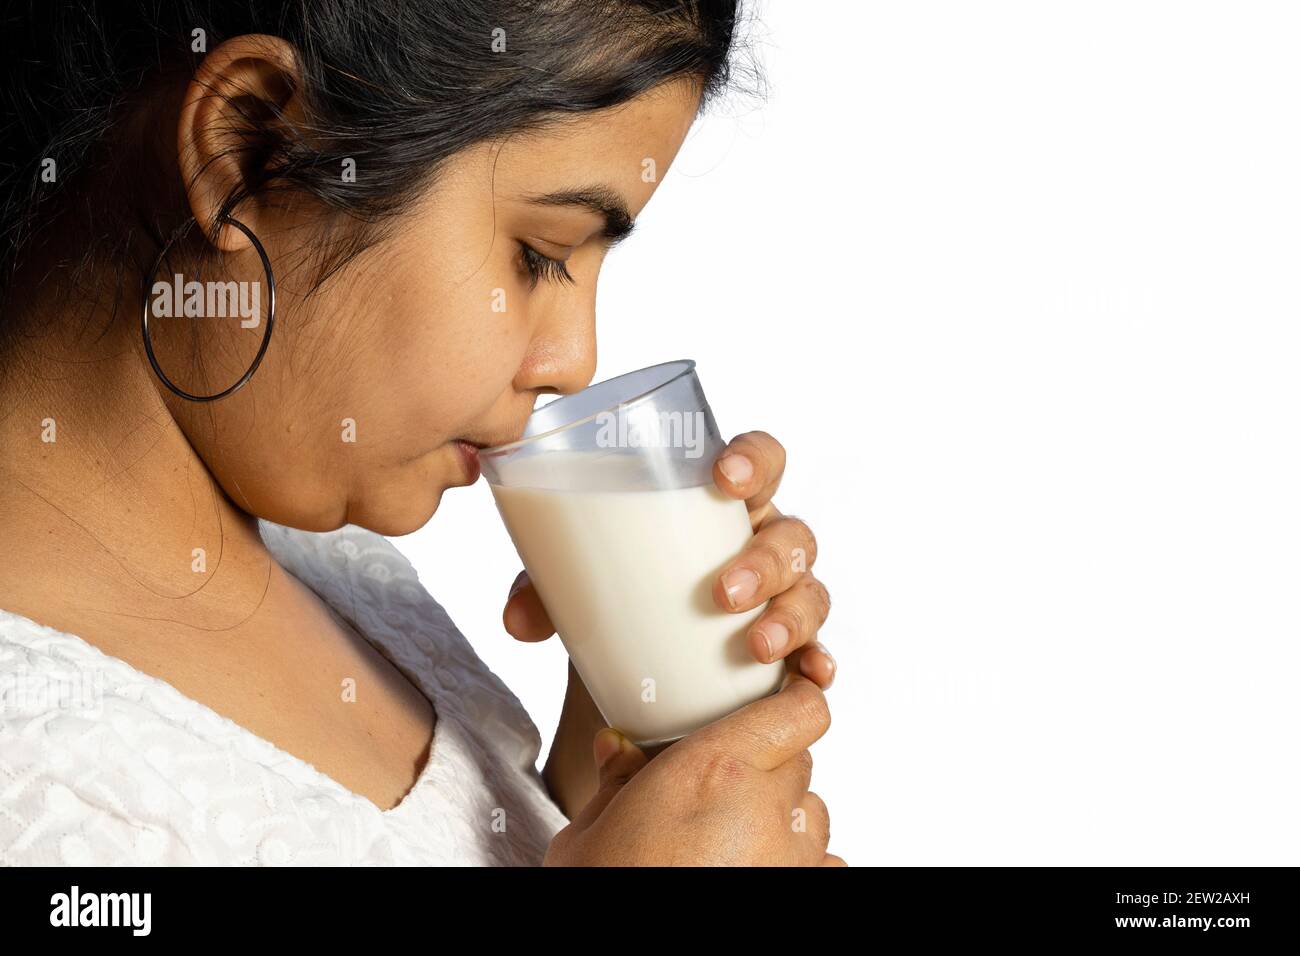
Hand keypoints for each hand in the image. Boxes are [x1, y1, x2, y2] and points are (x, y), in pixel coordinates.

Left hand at [504, 429, 835, 685]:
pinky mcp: (785, 649)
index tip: (724, 478)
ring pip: (810, 591)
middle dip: (766, 560)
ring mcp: (780, 596)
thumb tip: (518, 619)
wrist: (630, 660)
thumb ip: (544, 586)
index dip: (754, 460)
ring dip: (790, 615)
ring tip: (755, 645)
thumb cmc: (616, 589)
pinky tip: (810, 675)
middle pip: (793, 533)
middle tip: (722, 592)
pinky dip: (817, 662)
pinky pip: (816, 651)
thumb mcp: (576, 581)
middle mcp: (762, 543)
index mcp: (721, 505)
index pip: (760, 459)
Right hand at [545, 674, 844, 865]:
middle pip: (797, 762)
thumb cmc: (602, 885)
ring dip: (784, 814)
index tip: (783, 699)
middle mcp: (765, 809)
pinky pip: (823, 864)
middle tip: (722, 785)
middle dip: (768, 765)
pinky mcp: (801, 894)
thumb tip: (616, 749)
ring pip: (812, 814)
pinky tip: (757, 867)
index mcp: (715, 769)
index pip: (800, 713)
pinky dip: (800, 862)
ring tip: (736, 835)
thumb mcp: (591, 831)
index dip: (796, 702)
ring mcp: (790, 860)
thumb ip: (616, 781)